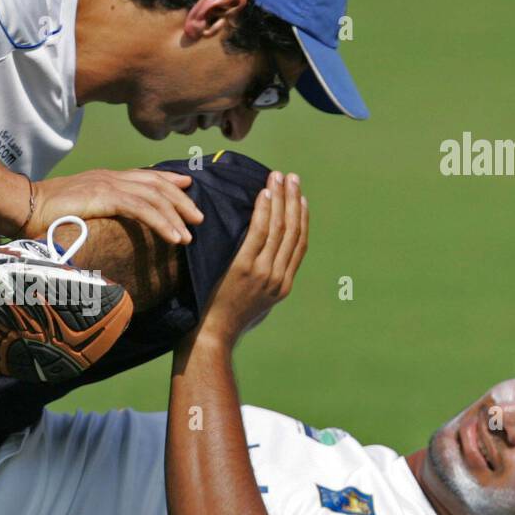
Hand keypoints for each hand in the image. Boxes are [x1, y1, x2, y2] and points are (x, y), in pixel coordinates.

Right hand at [26, 168, 203, 244]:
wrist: (20, 206)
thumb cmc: (39, 215)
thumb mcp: (73, 211)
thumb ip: (91, 214)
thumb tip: (97, 229)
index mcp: (103, 178)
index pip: (143, 176)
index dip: (168, 181)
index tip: (187, 186)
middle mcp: (109, 177)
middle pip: (155, 184)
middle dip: (180, 200)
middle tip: (198, 217)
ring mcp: (108, 184)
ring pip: (154, 196)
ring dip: (176, 215)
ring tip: (190, 234)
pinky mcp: (105, 196)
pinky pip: (143, 209)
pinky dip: (162, 222)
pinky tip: (174, 236)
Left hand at [195, 170, 307, 347]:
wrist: (211, 338)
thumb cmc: (225, 321)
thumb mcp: (254, 304)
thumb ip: (263, 284)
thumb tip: (262, 265)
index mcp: (283, 285)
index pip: (299, 245)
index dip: (302, 218)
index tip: (301, 198)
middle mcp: (279, 277)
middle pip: (293, 231)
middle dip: (294, 201)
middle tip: (293, 178)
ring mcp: (264, 273)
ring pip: (279, 228)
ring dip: (281, 198)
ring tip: (279, 177)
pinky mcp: (245, 268)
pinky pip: (258, 233)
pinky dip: (264, 210)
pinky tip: (263, 193)